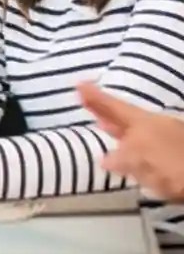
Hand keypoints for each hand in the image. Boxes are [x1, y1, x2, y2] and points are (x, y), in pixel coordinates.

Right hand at [80, 81, 183, 200]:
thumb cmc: (176, 168)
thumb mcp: (143, 163)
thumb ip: (124, 159)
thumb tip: (107, 158)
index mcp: (145, 124)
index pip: (115, 107)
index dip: (96, 98)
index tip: (79, 85)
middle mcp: (156, 128)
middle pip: (126, 118)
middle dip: (106, 112)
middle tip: (87, 102)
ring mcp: (168, 141)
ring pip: (137, 132)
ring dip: (119, 129)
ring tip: (104, 124)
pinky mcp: (176, 160)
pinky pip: (146, 149)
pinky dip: (133, 148)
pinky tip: (129, 157)